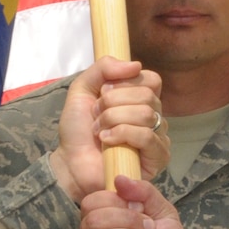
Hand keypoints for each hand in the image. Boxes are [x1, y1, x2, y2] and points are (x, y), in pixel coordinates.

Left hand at [48, 56, 168, 199]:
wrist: (69, 163)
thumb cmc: (78, 130)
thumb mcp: (82, 89)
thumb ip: (103, 68)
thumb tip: (136, 64)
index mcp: (141, 100)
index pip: (152, 79)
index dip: (125, 83)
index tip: (103, 93)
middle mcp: (153, 117)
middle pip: (147, 95)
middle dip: (113, 103)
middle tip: (96, 116)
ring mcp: (158, 138)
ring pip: (146, 114)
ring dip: (113, 119)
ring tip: (98, 131)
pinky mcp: (157, 158)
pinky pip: (148, 136)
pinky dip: (122, 134)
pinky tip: (107, 141)